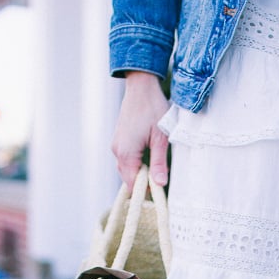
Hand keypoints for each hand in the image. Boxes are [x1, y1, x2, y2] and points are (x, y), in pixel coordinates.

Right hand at [111, 71, 169, 190]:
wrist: (141, 86)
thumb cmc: (153, 109)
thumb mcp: (161, 138)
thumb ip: (159, 163)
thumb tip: (159, 184)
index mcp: (126, 153)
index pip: (132, 184)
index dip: (145, 191)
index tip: (159, 193)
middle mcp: (117, 151)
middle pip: (128, 178)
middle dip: (143, 183)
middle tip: (161, 181)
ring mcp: (117, 145)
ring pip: (127, 169)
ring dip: (140, 173)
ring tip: (156, 169)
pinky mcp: (119, 140)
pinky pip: (126, 159)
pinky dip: (137, 164)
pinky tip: (149, 159)